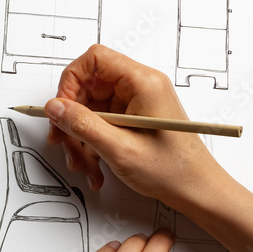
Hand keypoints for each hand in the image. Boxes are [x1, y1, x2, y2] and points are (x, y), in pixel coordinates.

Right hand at [45, 45, 230, 211]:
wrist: (197, 191)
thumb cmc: (173, 170)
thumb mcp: (119, 148)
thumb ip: (82, 125)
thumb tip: (55, 107)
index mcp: (143, 82)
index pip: (95, 60)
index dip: (71, 81)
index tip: (60, 108)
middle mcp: (140, 87)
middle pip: (89, 87)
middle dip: (72, 118)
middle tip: (63, 141)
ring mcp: (137, 103)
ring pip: (92, 109)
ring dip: (81, 137)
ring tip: (83, 163)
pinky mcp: (134, 119)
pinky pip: (102, 123)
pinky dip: (92, 144)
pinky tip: (95, 167)